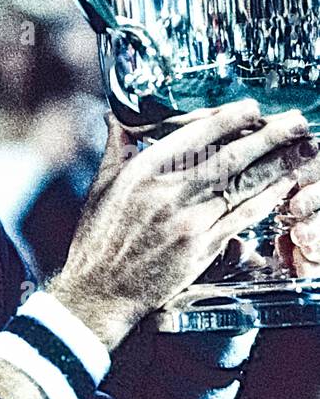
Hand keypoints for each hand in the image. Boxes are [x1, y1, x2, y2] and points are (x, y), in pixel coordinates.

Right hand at [46, 100, 319, 350]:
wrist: (100, 291)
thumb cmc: (98, 238)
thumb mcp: (101, 183)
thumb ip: (117, 145)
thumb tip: (119, 115)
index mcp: (144, 170)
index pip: (195, 136)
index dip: (229, 119)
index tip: (251, 107)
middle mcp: (170, 193)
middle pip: (229, 158)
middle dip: (268, 137)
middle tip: (295, 121)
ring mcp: (189, 222)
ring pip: (242, 186)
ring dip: (276, 165)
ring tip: (301, 148)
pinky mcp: (202, 250)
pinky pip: (241, 219)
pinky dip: (265, 201)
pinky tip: (283, 187)